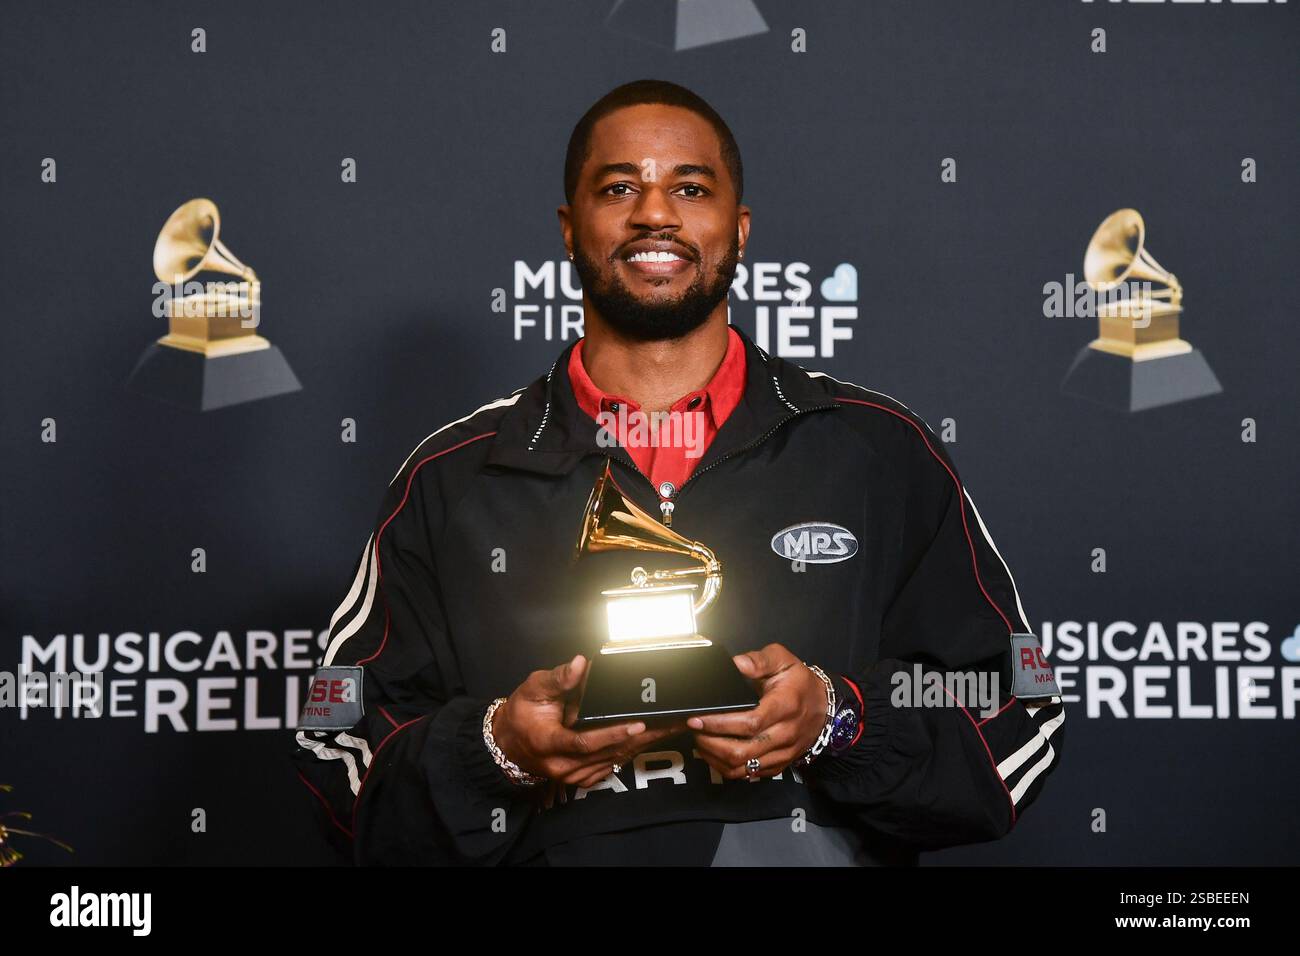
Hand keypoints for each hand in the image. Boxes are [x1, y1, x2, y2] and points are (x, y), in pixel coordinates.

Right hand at [492, 654, 689, 788]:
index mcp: (548, 742)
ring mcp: (573, 775)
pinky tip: (653, 738)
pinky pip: (612, 766)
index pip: (584, 742)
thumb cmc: (522, 713)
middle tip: (673, 721)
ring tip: (672, 726)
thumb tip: (579, 664)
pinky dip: (632, 751)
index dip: (612, 734)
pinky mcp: (583, 778)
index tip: (637, 723)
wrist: (509, 743)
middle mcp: (562, 765)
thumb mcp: (533, 689)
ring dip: (644, 744)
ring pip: (614, 761)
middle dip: (644, 737)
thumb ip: (557, 678)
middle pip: (609, 753)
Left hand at [687, 643, 826, 780]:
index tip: (698, 718)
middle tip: (694, 729)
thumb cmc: (799, 683)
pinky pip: (749, 774)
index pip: (750, 723)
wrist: (824, 708)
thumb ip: (760, 660)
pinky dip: (727, 767)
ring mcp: (782, 753)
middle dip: (711, 743)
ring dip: (715, 758)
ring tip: (700, 741)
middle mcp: (784, 734)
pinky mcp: (778, 765)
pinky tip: (714, 754)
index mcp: (785, 706)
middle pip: (742, 750)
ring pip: (743, 767)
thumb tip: (736, 664)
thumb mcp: (784, 661)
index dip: (721, 723)